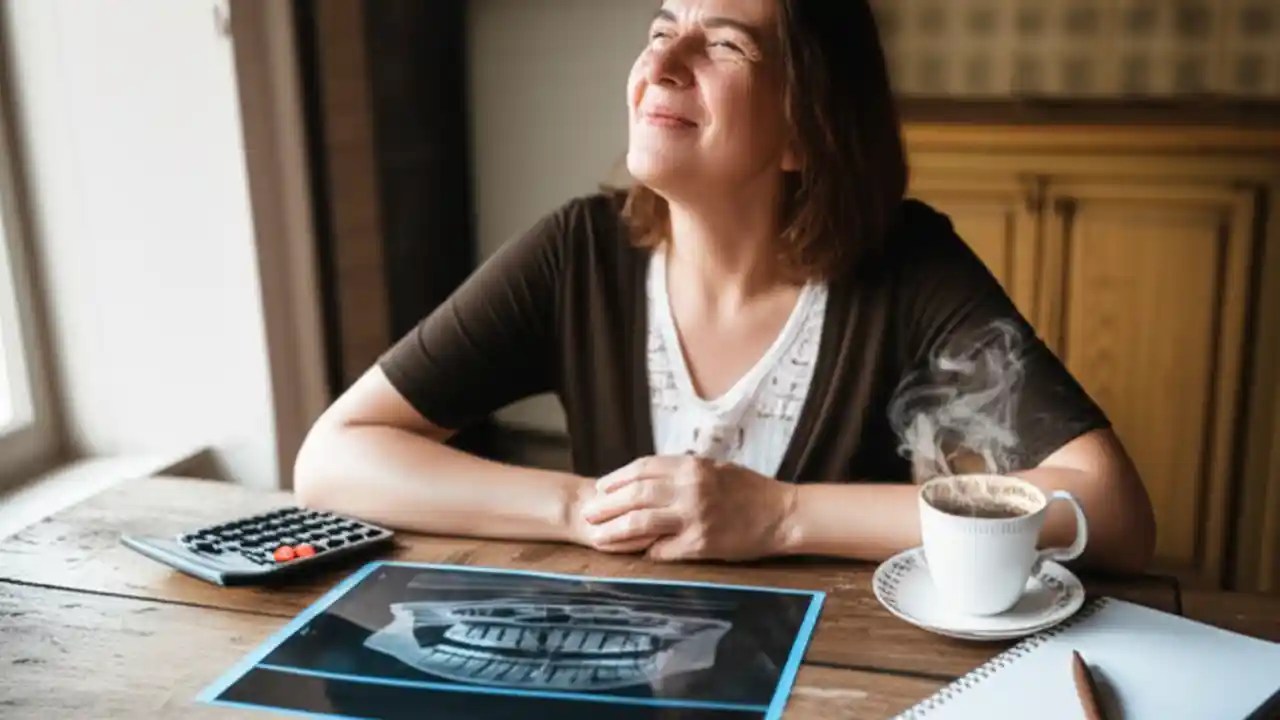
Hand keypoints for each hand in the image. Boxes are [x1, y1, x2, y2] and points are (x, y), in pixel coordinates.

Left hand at [578, 455, 798, 561]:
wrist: (781, 514)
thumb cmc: (747, 489)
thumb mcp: (712, 468)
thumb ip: (680, 472)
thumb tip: (645, 480)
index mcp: (691, 465)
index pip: (641, 469)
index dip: (616, 480)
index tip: (600, 489)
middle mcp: (689, 488)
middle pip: (634, 496)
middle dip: (606, 506)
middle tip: (588, 514)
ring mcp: (694, 517)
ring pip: (641, 523)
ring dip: (615, 531)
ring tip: (598, 537)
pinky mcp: (701, 544)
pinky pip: (662, 549)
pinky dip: (646, 551)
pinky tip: (637, 554)